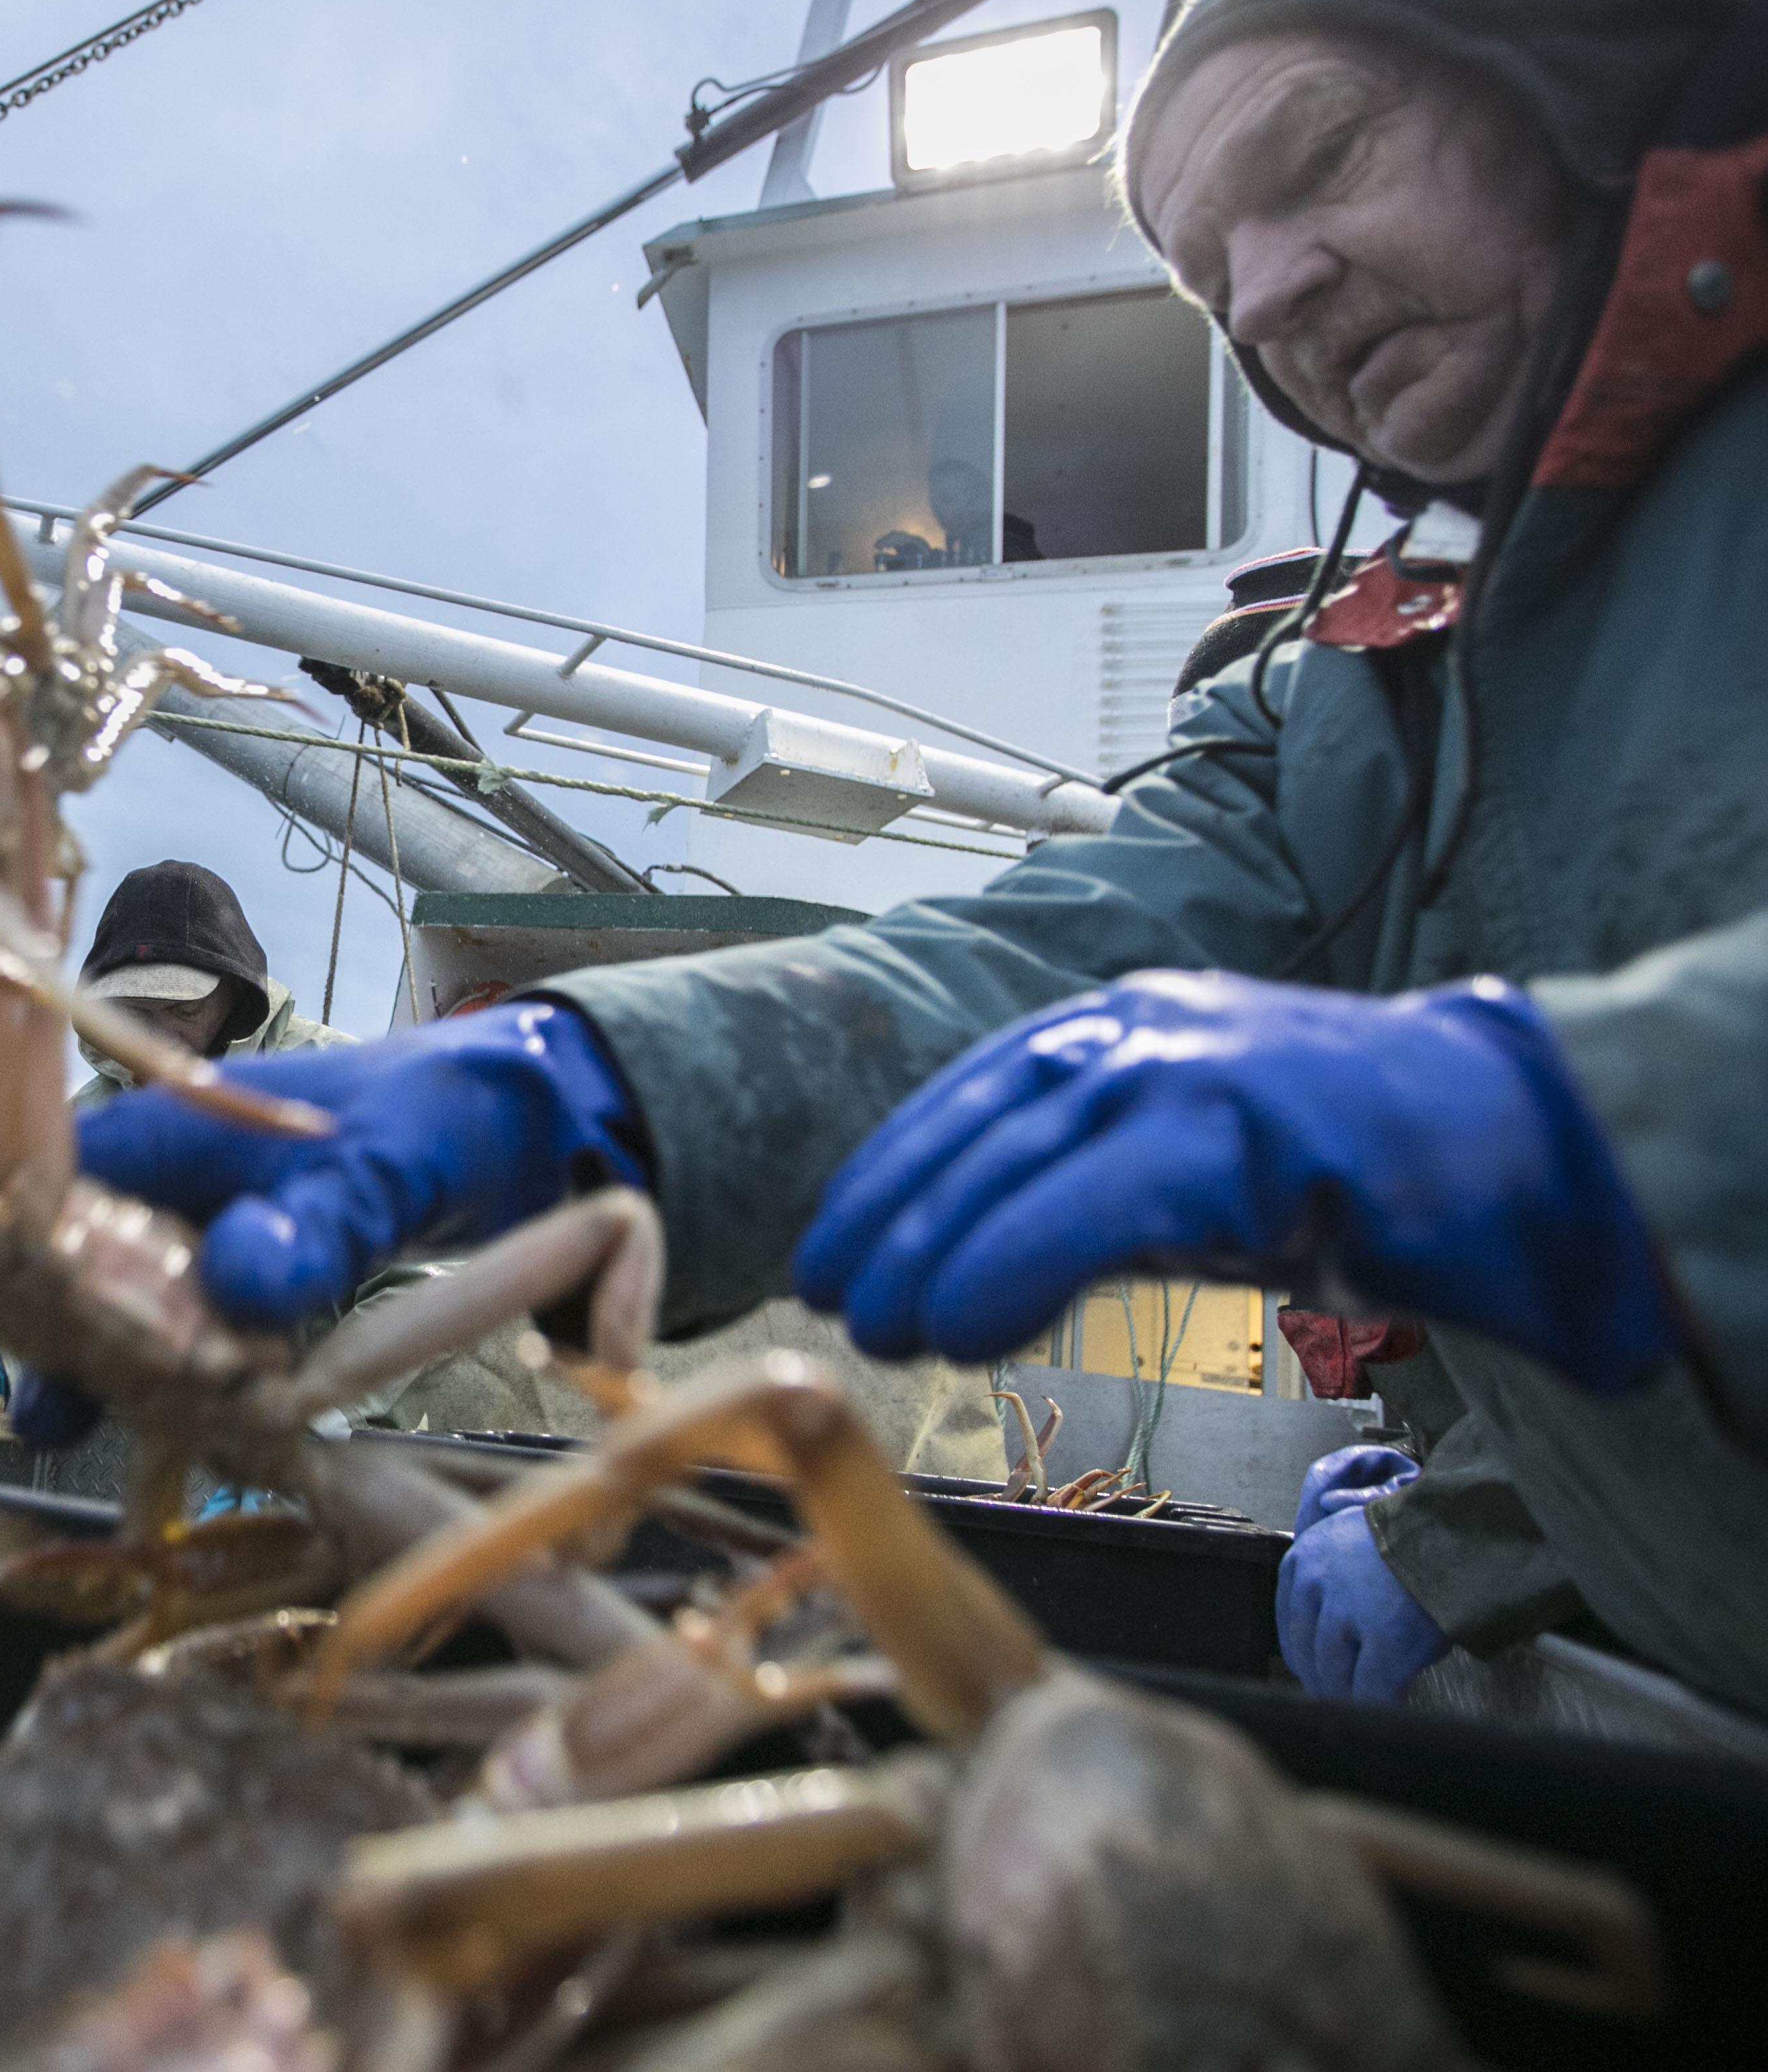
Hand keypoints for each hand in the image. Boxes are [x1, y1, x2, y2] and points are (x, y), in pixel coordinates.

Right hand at [0, 1003, 644, 1447]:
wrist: (521, 1130)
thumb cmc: (445, 1115)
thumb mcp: (392, 1162)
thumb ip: (322, 1220)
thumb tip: (240, 1277)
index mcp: (177, 1130)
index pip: (47, 1166)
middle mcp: (172, 1192)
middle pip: (65, 1262)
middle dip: (39, 1330)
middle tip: (30, 1404)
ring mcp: (206, 1251)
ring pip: (119, 1319)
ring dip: (104, 1374)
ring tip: (71, 1433)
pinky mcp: (246, 1305)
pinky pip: (187, 1355)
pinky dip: (178, 1393)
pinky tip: (179, 1441)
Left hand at [793, 972, 1678, 1382]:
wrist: (1523, 1144)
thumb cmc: (1352, 1170)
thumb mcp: (1190, 1162)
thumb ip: (1092, 1187)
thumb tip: (969, 1265)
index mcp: (1126, 1026)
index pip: (971, 1095)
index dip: (888, 1173)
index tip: (829, 1245)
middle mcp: (1149, 1027)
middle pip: (981, 1124)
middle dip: (891, 1215)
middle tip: (830, 1300)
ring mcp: (1201, 1067)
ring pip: (1026, 1154)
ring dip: (935, 1246)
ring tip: (881, 1326)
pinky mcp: (1255, 1128)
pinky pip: (1104, 1198)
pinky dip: (1020, 1260)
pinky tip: (969, 1326)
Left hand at [1276, 1447, 1447, 1700]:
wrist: (1460, 1529)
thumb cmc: (1417, 1538)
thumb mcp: (1355, 1542)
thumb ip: (1335, 1579)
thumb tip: (1335, 1628)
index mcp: (1304, 1557)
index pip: (1289, 1618)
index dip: (1300, 1651)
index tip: (1308, 1670)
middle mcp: (1317, 1584)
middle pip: (1307, 1650)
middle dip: (1320, 1680)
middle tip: (1333, 1699)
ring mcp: (1349, 1612)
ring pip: (1333, 1673)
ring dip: (1344, 1697)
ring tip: (1359, 1711)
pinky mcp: (1386, 1640)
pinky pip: (1371, 1689)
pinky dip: (1377, 1706)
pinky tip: (1389, 1712)